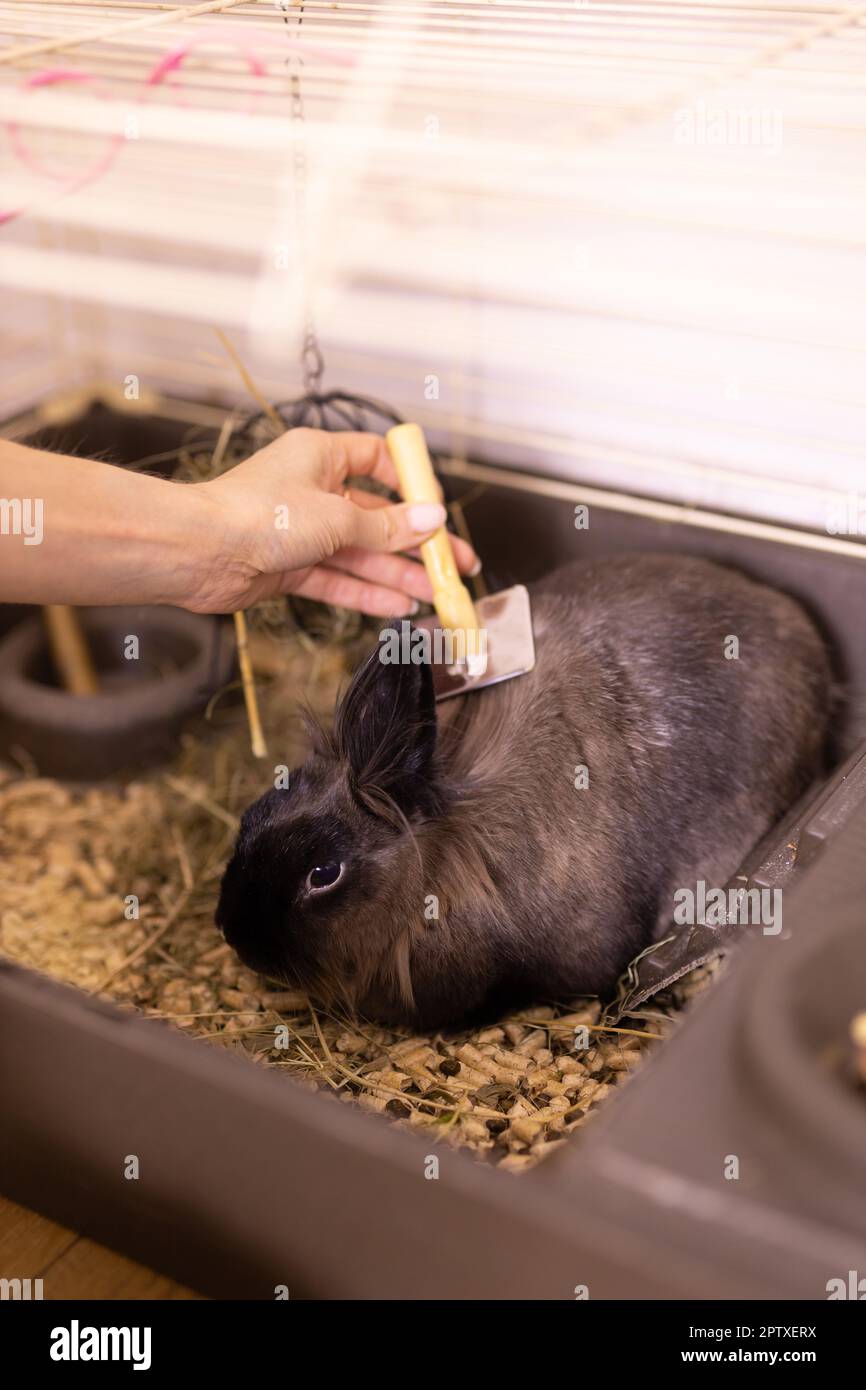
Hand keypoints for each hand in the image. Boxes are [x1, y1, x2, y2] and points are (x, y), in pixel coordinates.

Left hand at [190, 427, 478, 615]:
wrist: (199, 552)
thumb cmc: (254, 515)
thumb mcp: (335, 518)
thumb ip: (385, 527)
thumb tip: (429, 520)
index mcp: (320, 457)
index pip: (376, 461)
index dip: (410, 484)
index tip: (438, 508)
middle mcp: (312, 490)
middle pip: (376, 517)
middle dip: (415, 543)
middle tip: (454, 564)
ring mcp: (301, 530)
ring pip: (360, 553)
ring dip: (397, 573)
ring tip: (434, 594)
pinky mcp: (290, 566)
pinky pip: (338, 578)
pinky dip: (366, 592)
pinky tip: (397, 606)